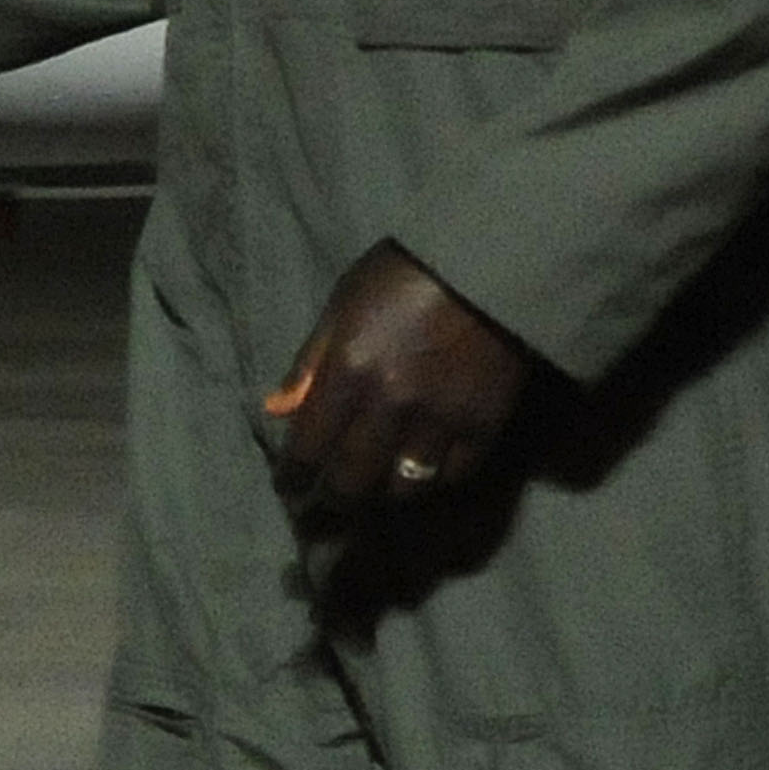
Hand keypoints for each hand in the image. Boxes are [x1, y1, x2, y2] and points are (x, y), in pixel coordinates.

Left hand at [262, 242, 530, 521]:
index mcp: (348, 371)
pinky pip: (450, 478)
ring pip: (402, 489)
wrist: (492, 265)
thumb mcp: (343, 305)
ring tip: (372, 494)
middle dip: (333, 500)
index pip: (309, 448)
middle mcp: (390, 406)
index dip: (294, 476)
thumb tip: (276, 410)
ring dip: (381, 496)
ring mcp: (440, 422)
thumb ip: (310, 363)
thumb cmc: (405, 275)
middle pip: (353, 480)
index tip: (289, 487)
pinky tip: (418, 477)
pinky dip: (430, 483)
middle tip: (326, 503)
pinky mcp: (484, 428)